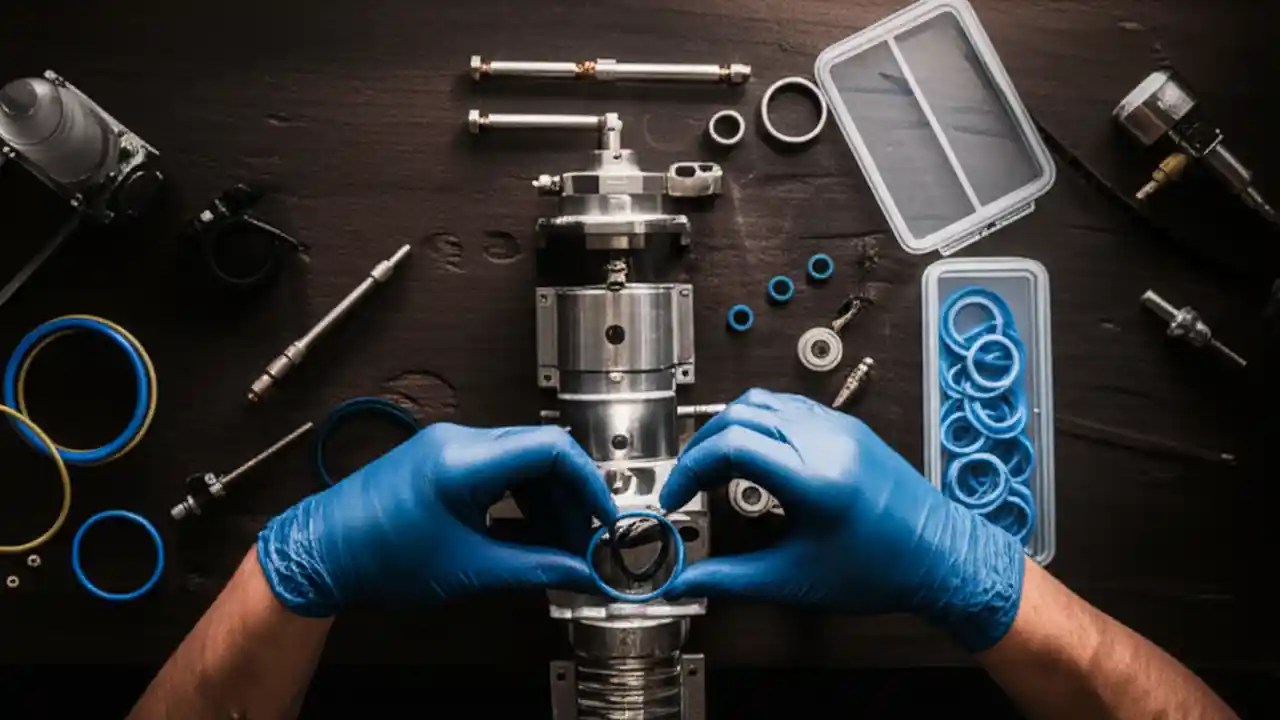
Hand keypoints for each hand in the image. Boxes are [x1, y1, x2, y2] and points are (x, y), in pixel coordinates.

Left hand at [257, 423, 616, 616]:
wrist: (322, 552)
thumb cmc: (375, 556)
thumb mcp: (469, 568)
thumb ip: (535, 568)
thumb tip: (579, 572)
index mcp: (464, 460)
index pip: (552, 450)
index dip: (589, 484)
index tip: (603, 517)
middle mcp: (459, 441)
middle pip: (543, 453)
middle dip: (572, 499)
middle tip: (585, 541)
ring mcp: (451, 446)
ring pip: (524, 461)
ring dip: (549, 500)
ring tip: (559, 545)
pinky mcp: (445, 458)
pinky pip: (501, 468)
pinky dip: (522, 498)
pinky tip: (531, 533)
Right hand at [660, 389, 1023, 650]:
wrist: (941, 557)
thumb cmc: (881, 570)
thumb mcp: (795, 581)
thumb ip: (731, 579)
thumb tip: (685, 582)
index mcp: (814, 478)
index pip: (730, 447)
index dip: (690, 470)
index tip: (677, 498)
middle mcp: (825, 441)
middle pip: (737, 416)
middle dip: (700, 449)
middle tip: (688, 484)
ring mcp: (837, 427)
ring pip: (760, 402)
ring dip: (727, 429)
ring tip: (714, 468)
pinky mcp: (846, 425)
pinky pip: (787, 406)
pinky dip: (757, 423)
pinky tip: (752, 456)